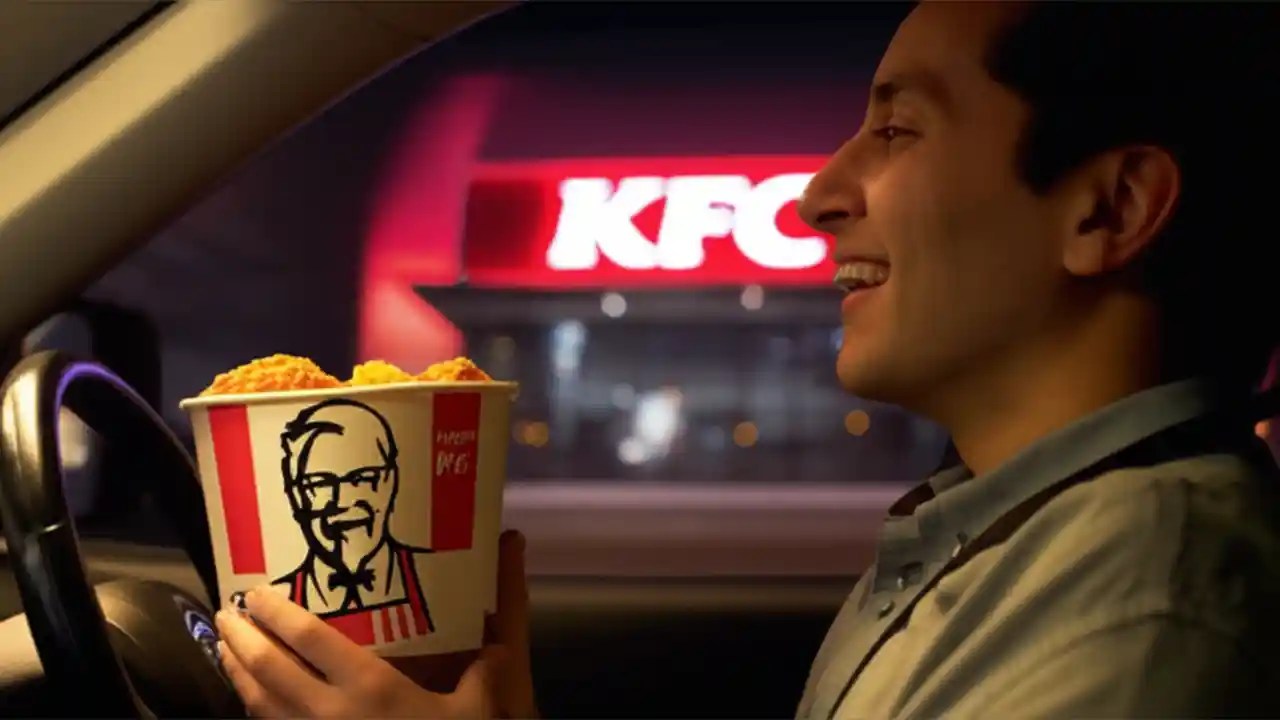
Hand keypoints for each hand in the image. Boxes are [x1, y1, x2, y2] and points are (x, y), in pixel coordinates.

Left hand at [215, 530, 537, 718]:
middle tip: (226, 609)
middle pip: (268, 666)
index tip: (256, 590)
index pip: (308, 637)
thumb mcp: (474, 714)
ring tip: (223, 644)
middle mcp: (327, 710)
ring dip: (234, 669)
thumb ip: (484, 676)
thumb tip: (499, 648)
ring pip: (257, 701)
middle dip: (241, 635)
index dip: (276, 610)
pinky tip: (250, 699)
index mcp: (369, 685)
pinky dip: (252, 709)